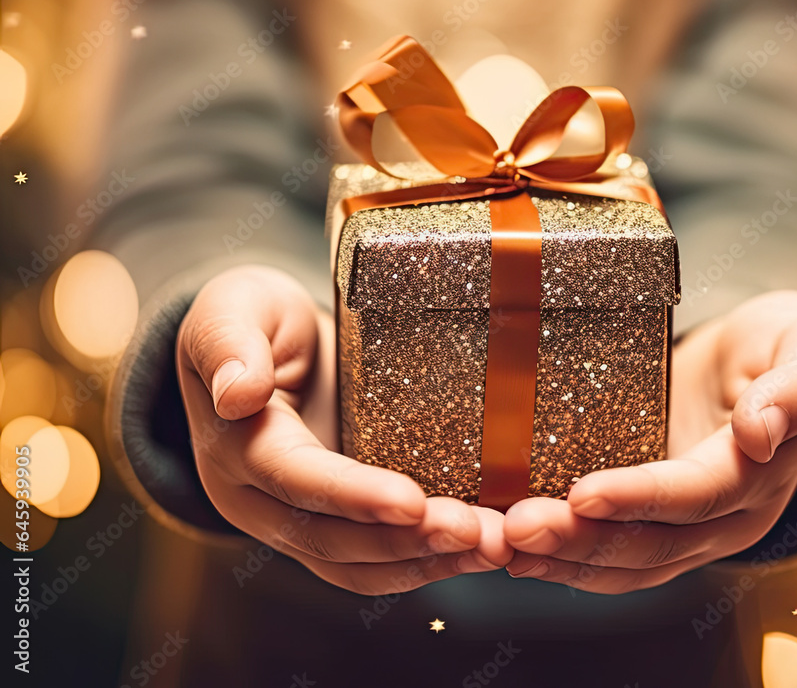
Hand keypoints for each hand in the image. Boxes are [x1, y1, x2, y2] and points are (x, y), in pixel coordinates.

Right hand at [177, 265, 510, 594]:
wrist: (268, 343)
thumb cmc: (253, 314)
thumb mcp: (234, 306)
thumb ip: (228, 342)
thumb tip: (237, 394)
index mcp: (235, 446)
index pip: (295, 480)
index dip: (353, 496)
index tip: (413, 502)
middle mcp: (260, 499)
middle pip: (331, 539)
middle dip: (405, 542)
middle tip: (475, 533)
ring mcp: (297, 520)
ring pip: (357, 566)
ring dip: (426, 563)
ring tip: (491, 549)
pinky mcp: (336, 522)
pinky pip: (376, 560)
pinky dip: (426, 562)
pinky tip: (477, 550)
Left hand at [504, 290, 796, 592]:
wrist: (768, 365)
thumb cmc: (786, 342)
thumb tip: (762, 432)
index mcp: (761, 474)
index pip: (697, 495)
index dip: (641, 498)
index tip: (583, 492)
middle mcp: (726, 519)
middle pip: (652, 545)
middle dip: (580, 541)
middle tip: (515, 529)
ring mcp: (689, 530)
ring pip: (624, 565)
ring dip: (559, 562)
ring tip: (500, 546)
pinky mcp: (652, 523)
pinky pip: (609, 556)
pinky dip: (560, 559)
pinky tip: (513, 551)